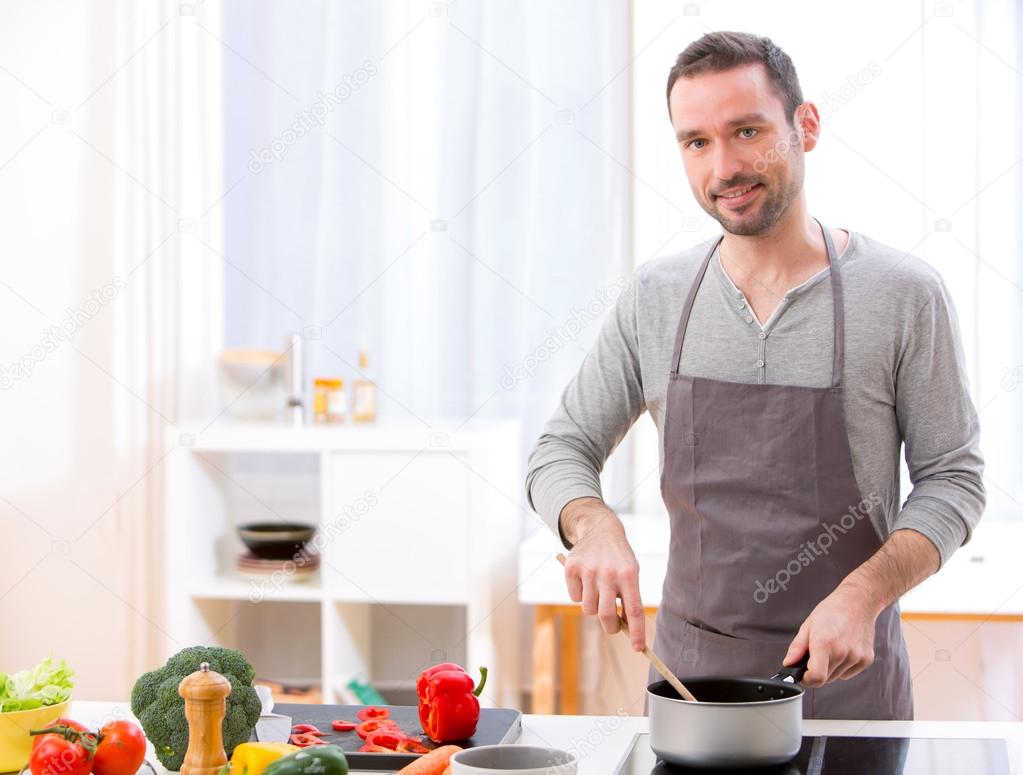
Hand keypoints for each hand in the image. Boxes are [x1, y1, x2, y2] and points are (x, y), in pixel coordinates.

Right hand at [560, 497, 645, 650]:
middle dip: (611, 627)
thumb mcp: (631, 573)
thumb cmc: (619, 558)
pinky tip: (585, 580)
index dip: (636, 631)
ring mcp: (588, 570)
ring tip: (598, 592)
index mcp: (629, 574)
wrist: (600, 529)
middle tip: (613, 626)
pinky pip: (574, 598)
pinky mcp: (571, 568)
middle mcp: (608, 572)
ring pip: (588, 609)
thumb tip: (625, 628)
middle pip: (607, 615)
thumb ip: (629, 598)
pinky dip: (580, 595)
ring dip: (594, 607)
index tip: (638, 648)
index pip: (634, 610)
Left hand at [783, 582, 880, 686]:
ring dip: (829, 669)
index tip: (803, 674)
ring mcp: (856, 657)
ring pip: (836, 677)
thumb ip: (797, 648)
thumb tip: (788, 664)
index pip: (816, 677)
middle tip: (815, 655)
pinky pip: (848, 673)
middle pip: (825, 679)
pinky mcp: (866, 660)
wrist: (858, 602)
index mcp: (825, 643)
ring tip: (830, 649)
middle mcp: (842, 652)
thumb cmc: (833, 610)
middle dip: (816, 672)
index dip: (806, 680)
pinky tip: (842, 650)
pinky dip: (842, 667)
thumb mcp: (808, 625)